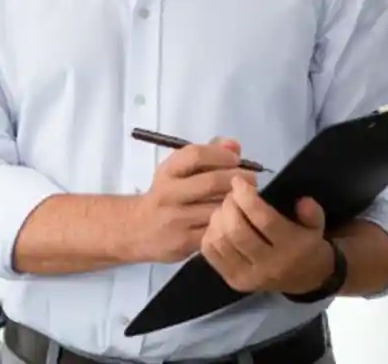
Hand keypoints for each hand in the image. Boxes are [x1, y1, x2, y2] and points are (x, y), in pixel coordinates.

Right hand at [129, 138, 255, 262]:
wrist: (136, 230)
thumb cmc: (165, 195)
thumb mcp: (176, 171)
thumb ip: (206, 155)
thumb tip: (234, 145)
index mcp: (167, 172)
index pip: (195, 155)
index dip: (221, 154)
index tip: (235, 159)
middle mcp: (168, 194)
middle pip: (211, 182)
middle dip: (238, 178)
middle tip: (251, 180)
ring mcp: (176, 219)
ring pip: (218, 208)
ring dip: (238, 202)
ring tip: (246, 199)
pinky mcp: (184, 242)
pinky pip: (216, 231)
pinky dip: (230, 223)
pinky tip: (235, 220)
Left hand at [201, 178, 334, 294]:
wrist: (304, 281)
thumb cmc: (306, 245)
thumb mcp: (316, 226)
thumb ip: (311, 213)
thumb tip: (302, 201)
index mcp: (292, 249)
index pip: (264, 220)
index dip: (246, 197)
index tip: (238, 181)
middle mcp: (269, 266)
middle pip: (236, 230)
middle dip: (229, 205)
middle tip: (232, 194)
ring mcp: (248, 277)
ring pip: (220, 240)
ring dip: (218, 217)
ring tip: (226, 208)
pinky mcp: (232, 281)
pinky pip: (210, 251)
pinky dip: (210, 232)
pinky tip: (220, 224)